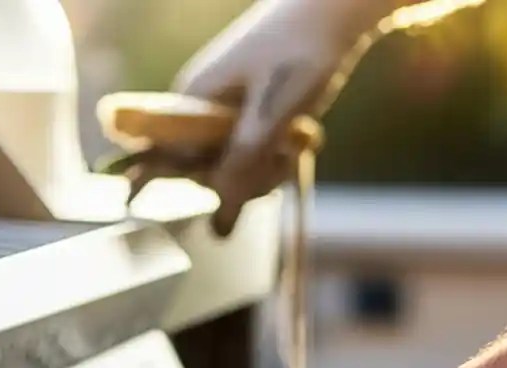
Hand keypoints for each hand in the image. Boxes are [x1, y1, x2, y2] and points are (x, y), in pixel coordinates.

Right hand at [129, 0, 390, 234]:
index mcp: (192, 98)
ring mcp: (222, 102)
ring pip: (228, 156)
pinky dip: (269, 150)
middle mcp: (199, 101)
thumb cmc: (301, 52)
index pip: (170, 157)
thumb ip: (242, 159)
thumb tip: (217, 209)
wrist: (336, 7)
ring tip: (293, 153)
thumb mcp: (273, 112)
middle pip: (203, 163)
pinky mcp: (245, 103)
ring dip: (259, 167)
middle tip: (280, 169)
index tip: (189, 193)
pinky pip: (246, 142)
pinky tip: (296, 144)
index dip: (184, 181)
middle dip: (237, 178)